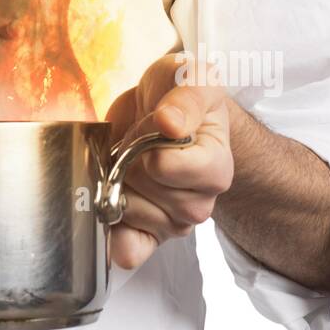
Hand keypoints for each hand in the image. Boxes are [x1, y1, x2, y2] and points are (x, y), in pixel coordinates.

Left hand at [103, 51, 233, 269]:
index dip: (148, 140)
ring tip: (129, 161)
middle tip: (139, 139)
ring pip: (129, 212)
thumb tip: (169, 123)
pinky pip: (131, 250)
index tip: (156, 121)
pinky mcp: (149, 233)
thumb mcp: (191, 78)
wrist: (164, 107)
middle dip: (128, 158)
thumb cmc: (180, 95)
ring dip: (116, 182)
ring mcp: (174, 221)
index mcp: (217, 166)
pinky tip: (112, 213)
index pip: (165, 166)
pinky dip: (115, 237)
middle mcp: (200, 202)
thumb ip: (186, 98)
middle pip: (142, 188)